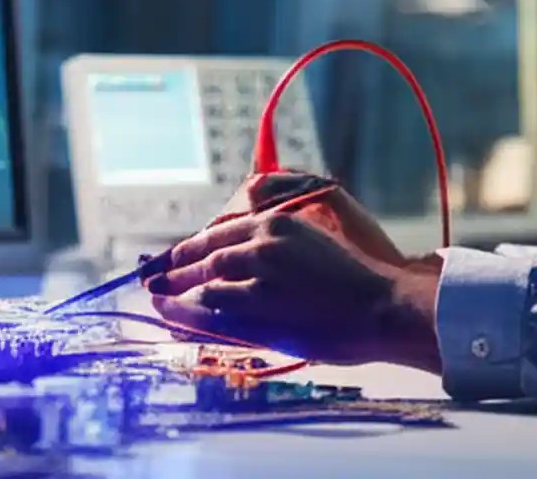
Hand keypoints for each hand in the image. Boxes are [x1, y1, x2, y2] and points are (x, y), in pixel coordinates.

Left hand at [145, 209, 443, 371]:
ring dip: (177, 289)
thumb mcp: (312, 247)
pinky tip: (172, 313)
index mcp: (277, 224)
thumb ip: (275, 250)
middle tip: (153, 276)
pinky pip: (213, 307)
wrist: (383, 308)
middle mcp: (263, 241)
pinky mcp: (259, 303)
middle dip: (177, 266)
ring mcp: (259, 272)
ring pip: (205, 280)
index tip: (174, 256)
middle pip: (206, 253)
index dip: (192, 247)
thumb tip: (242, 261)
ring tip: (157, 297)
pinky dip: (188, 310)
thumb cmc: (355, 284)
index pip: (221, 233)